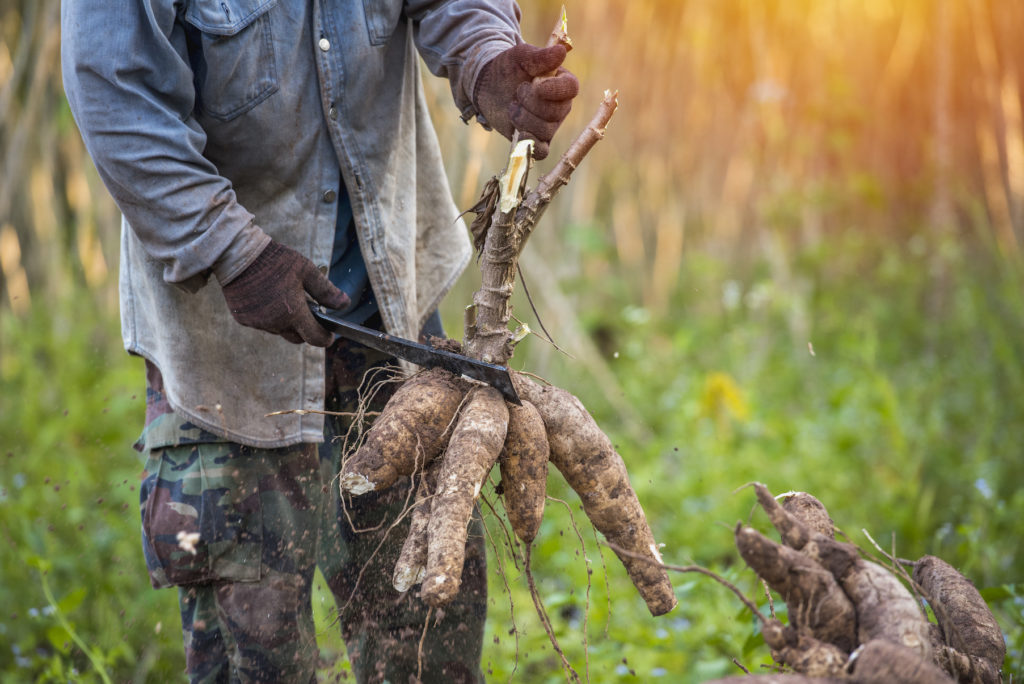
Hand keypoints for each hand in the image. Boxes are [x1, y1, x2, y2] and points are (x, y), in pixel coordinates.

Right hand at [221, 240, 348, 345]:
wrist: (237, 254)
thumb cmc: (275, 260)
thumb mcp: (305, 270)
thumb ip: (326, 290)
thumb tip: (345, 304)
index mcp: (293, 312)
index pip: (315, 337)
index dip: (325, 338)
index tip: (330, 335)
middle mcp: (275, 323)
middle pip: (297, 337)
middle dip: (305, 329)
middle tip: (308, 312)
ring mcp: (257, 322)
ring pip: (278, 330)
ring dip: (285, 322)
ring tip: (286, 300)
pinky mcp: (242, 318)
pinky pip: (261, 323)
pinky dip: (268, 316)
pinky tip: (267, 298)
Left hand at [474, 42, 578, 159]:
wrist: (487, 86)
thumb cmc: (508, 68)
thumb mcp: (520, 56)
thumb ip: (540, 56)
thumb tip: (561, 52)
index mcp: (561, 83)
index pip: (570, 88)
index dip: (555, 89)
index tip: (537, 85)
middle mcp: (560, 106)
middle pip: (556, 112)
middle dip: (531, 103)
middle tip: (518, 91)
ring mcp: (549, 125)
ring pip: (545, 130)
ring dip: (523, 118)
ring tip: (512, 106)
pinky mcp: (536, 140)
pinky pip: (542, 152)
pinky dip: (531, 144)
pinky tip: (518, 132)